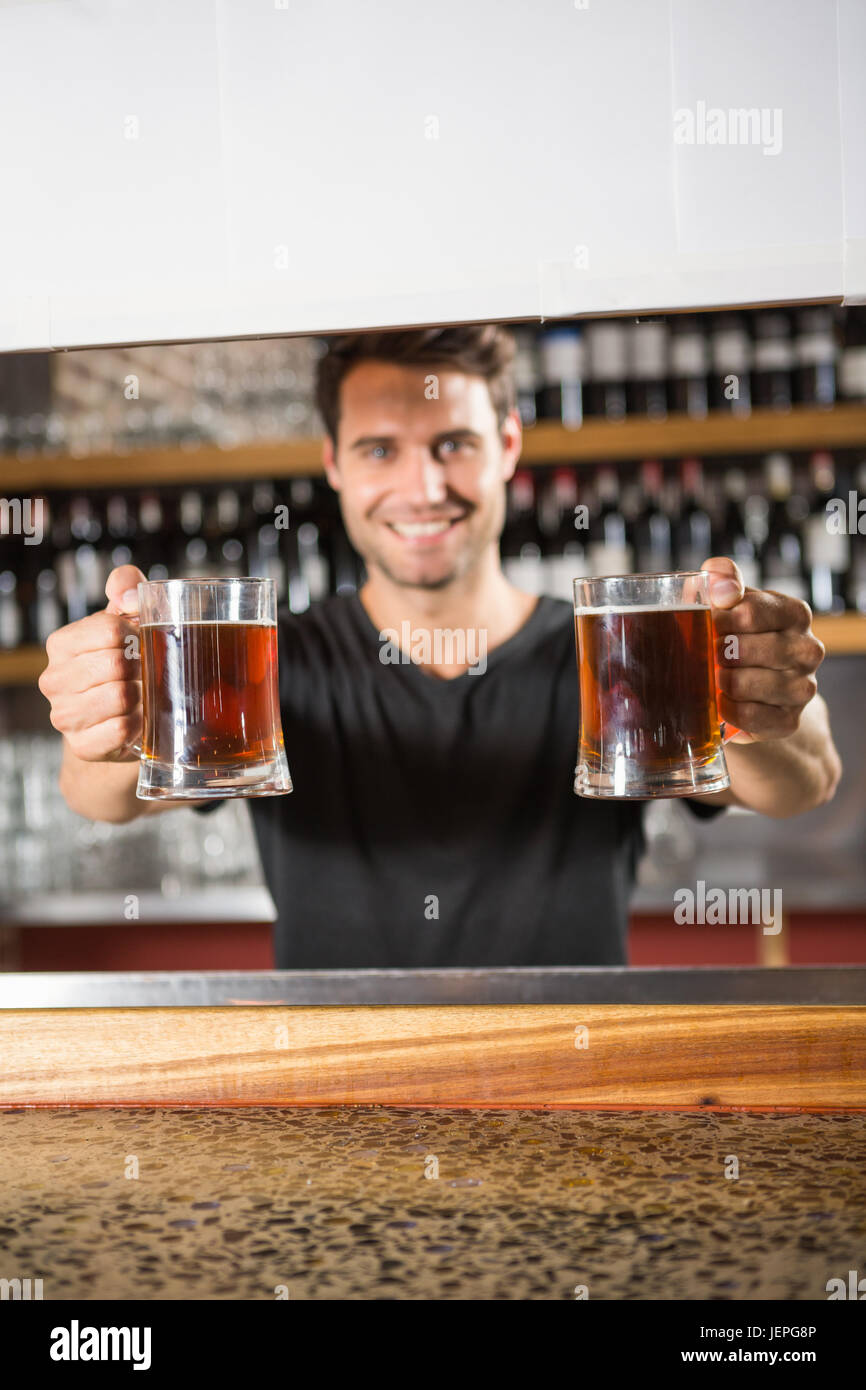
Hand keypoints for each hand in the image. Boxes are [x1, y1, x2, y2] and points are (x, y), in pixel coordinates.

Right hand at [38, 565, 145, 761]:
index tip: (139, 644)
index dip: (136, 635)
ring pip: (119, 697)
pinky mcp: (82, 745)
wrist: (115, 720)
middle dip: (139, 668)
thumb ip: (125, 590)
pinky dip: (138, 724)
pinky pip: (122, 729)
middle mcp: (53, 680)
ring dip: (140, 696)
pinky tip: (135, 719)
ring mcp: (64, 716)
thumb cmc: (120, 666)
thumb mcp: (122, 622)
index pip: (110, 629)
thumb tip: (128, 593)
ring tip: (137, 695)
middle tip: (142, 673)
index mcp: (61, 644)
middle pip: (116, 664)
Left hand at [702, 557, 824, 744]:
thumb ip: (722, 577)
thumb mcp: (726, 596)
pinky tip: (722, 701)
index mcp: (795, 613)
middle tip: (710, 654)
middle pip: (746, 649)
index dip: (718, 620)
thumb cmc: (734, 633)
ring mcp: (803, 687)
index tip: (709, 625)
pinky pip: (749, 716)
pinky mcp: (790, 720)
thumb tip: (723, 591)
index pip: (749, 613)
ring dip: (721, 681)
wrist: (750, 684)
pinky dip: (728, 709)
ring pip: (746, 684)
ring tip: (716, 677)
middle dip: (717, 653)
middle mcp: (808, 649)